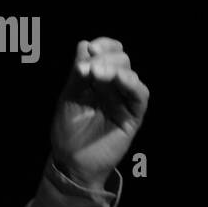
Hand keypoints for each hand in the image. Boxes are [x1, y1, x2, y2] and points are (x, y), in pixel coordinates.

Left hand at [50, 38, 148, 189]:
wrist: (71, 162)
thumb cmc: (68, 132)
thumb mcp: (68, 98)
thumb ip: (78, 73)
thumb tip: (84, 44)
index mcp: (98, 80)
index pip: (107, 53)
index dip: (102, 46)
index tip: (90, 48)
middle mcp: (113, 87)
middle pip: (121, 59)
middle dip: (105, 58)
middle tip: (88, 68)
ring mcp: (124, 100)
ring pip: (129, 73)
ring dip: (113, 68)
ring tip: (95, 74)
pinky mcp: (133, 115)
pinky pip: (139, 94)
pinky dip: (131, 82)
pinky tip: (118, 79)